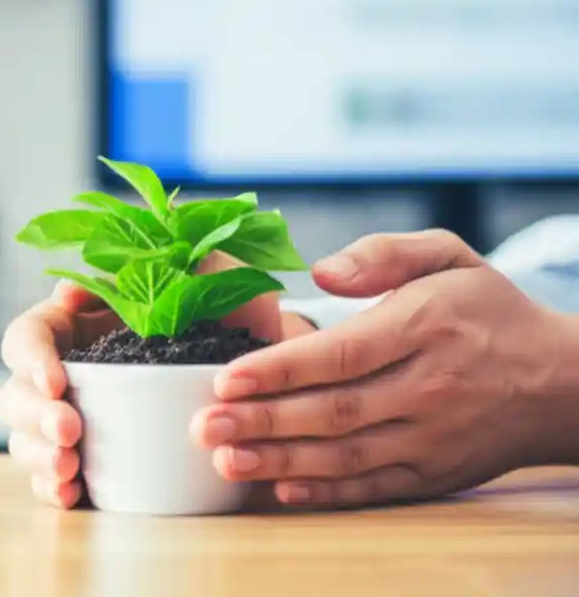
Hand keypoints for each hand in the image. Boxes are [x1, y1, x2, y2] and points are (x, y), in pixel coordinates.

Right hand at [0, 254, 315, 507]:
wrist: (270, 373)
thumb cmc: (233, 313)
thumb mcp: (213, 275)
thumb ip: (170, 259)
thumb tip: (87, 287)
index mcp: (76, 323)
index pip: (28, 336)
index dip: (30, 359)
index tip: (59, 382)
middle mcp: (67, 371)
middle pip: (17, 392)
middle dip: (35, 415)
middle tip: (70, 433)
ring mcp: (75, 418)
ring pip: (26, 438)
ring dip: (38, 455)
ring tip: (68, 470)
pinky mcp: (92, 460)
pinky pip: (53, 477)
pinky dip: (52, 488)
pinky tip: (69, 494)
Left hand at [193, 229, 578, 507]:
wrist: (562, 382)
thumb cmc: (487, 311)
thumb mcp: (449, 257)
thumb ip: (384, 253)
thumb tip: (321, 271)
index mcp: (425, 327)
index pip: (343, 354)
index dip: (281, 369)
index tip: (228, 377)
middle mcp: (429, 387)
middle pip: (335, 410)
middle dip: (263, 421)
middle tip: (205, 425)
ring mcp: (433, 437)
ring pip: (347, 455)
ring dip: (281, 462)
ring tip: (225, 460)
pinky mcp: (435, 474)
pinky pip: (374, 488)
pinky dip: (326, 494)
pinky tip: (279, 490)